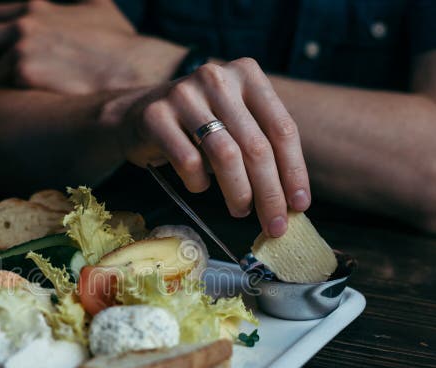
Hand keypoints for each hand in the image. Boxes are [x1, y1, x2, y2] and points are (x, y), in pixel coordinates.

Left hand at [0, 0, 184, 93]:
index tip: (10, 56)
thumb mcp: (99, 5)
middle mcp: (24, 23)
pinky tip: (39, 102)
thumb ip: (78, 0)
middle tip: (4, 78)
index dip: (1, 40)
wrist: (134, 67)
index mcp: (35, 7)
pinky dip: (19, 97)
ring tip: (34, 97)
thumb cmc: (120, 42)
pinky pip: (5, 89)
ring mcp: (22, 48)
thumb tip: (77, 1)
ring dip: (10, 85)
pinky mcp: (25, 73)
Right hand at [106, 58, 310, 235]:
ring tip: (240, 210)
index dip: (294, 171)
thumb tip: (290, 199)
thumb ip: (262, 146)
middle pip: (256, 146)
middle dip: (269, 192)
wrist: (136, 114)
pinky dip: (199, 183)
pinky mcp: (155, 115)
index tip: (299, 205)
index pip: (282, 128)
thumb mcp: (235, 121)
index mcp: (247, 74)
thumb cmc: (197, 125)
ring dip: (239, 193)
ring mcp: (184, 94)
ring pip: (225, 155)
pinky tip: (199, 186)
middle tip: (273, 225)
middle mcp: (217, 77)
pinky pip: (188, 161)